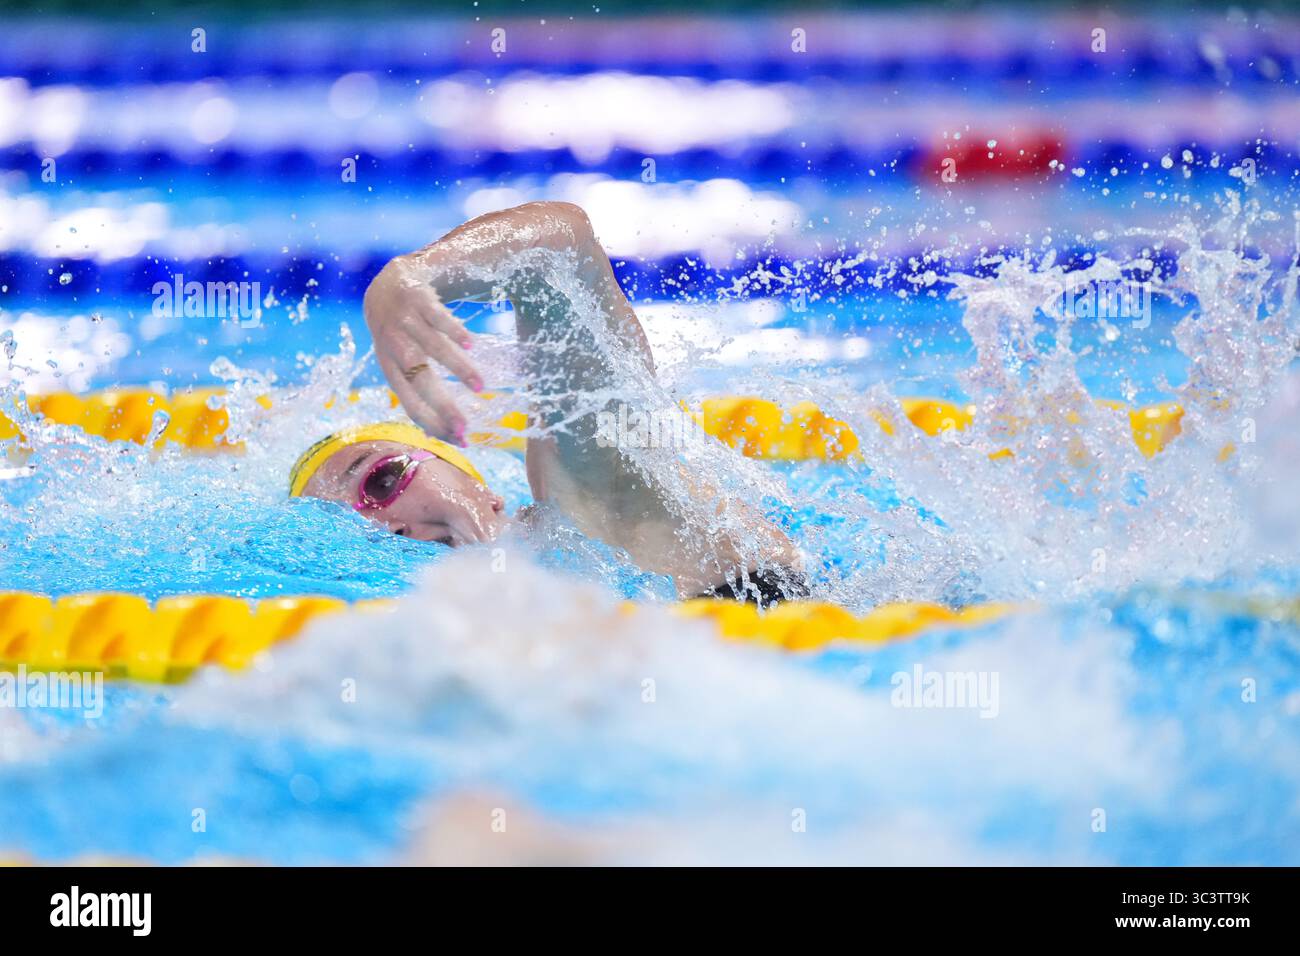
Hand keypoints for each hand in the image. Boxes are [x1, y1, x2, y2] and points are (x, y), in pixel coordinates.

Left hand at [363, 256, 482, 442]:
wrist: (386, 284)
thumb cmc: (401, 334)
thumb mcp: (401, 362)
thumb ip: (419, 391)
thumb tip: (437, 434)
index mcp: (391, 369)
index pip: (411, 403)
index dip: (434, 424)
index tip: (462, 439)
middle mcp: (395, 347)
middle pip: (419, 380)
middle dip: (442, 406)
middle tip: (465, 426)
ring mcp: (405, 322)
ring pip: (432, 348)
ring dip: (457, 369)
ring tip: (481, 386)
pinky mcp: (418, 298)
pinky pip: (438, 317)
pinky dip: (454, 331)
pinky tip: (471, 344)